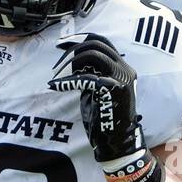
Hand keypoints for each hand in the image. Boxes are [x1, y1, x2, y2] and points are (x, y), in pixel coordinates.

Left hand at [48, 33, 143, 161]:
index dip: (80, 38)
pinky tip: (56, 86)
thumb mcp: (97, 90)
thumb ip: (91, 73)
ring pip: (92, 54)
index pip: (102, 42)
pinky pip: (85, 77)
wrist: (116, 143)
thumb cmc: (105, 118)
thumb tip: (73, 60)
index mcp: (123, 68)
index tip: (62, 43)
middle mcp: (125, 70)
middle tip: (57, 64)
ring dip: (70, 62)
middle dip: (72, 50)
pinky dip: (67, 81)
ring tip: (57, 75)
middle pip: (96, 44)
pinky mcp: (112, 89)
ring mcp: (120, 78)